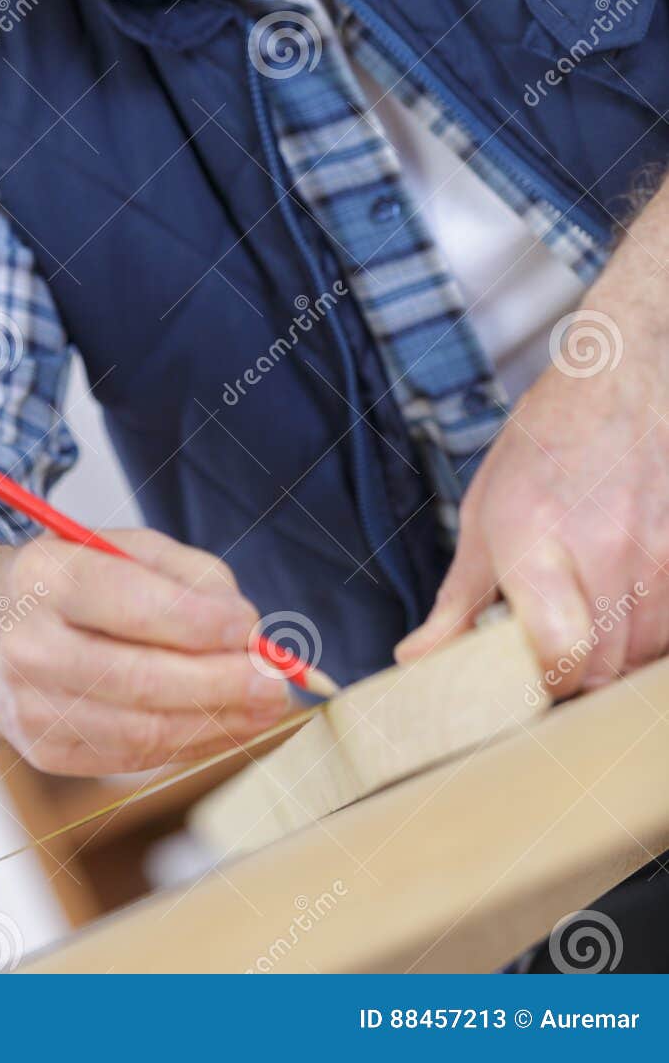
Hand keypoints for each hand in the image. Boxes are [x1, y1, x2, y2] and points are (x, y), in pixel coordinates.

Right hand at [0, 527, 290, 773]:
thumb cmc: (69, 581)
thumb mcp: (121, 548)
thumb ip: (190, 576)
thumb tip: (249, 633)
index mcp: (45, 577)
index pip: (129, 604)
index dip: (199, 622)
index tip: (251, 625)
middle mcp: (28, 646)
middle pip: (138, 679)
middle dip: (221, 684)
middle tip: (277, 684)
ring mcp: (31, 709)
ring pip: (142, 730)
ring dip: (218, 723)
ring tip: (267, 707)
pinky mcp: (46, 752)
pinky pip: (134, 756)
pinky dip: (192, 742)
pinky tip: (227, 724)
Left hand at [396, 289, 668, 696]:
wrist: (621, 380)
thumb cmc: (547, 442)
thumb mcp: (485, 513)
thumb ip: (458, 600)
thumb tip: (417, 658)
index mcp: (536, 540)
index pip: (560, 657)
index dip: (545, 682)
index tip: (528, 672)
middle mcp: (604, 551)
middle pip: (600, 669)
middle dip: (573, 675)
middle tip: (551, 646)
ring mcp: (659, 555)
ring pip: (642, 656)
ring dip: (614, 653)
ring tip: (587, 610)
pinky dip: (649, 630)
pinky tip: (622, 595)